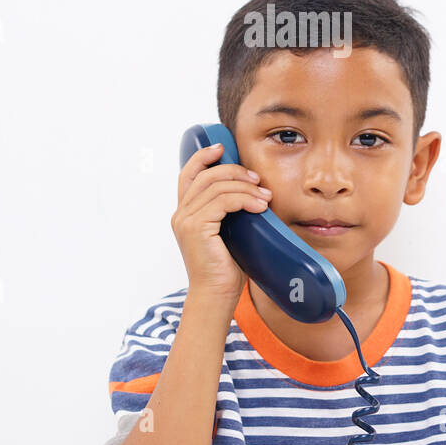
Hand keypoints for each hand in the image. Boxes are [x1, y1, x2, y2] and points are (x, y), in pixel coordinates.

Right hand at [171, 141, 272, 307]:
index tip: (221, 148)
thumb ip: (230, 212)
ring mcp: (186, 221)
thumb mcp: (229, 233)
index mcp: (185, 213)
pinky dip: (244, 199)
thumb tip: (255, 191)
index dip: (202, 156)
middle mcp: (181, 214)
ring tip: (265, 197)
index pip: (188, 174)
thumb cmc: (227, 268)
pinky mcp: (196, 228)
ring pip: (216, 187)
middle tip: (257, 180)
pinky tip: (259, 207)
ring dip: (245, 187)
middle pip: (205, 175)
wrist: (217, 296)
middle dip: (234, 171)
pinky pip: (222, 201)